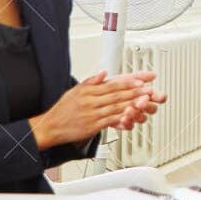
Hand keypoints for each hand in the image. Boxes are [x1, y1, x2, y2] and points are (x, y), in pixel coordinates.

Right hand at [30, 71, 158, 149]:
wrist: (50, 126)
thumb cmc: (63, 110)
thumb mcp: (74, 91)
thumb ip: (91, 82)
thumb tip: (104, 73)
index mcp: (87, 91)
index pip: (111, 84)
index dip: (128, 82)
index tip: (141, 80)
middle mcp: (90, 101)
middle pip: (117, 95)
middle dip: (135, 92)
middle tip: (149, 90)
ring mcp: (92, 114)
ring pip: (116, 107)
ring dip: (132, 104)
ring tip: (145, 102)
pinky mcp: (93, 126)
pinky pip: (111, 121)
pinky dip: (122, 118)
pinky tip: (132, 116)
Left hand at [110, 74, 167, 131]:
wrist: (96, 96)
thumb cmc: (112, 87)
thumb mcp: (126, 78)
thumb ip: (139, 76)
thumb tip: (153, 74)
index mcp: (146, 95)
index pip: (159, 98)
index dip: (159, 97)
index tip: (153, 94)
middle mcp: (142, 106)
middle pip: (152, 109)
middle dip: (146, 106)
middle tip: (139, 103)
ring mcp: (135, 116)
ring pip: (142, 119)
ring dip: (136, 115)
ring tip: (128, 111)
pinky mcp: (125, 124)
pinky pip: (130, 126)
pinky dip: (127, 123)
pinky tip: (121, 119)